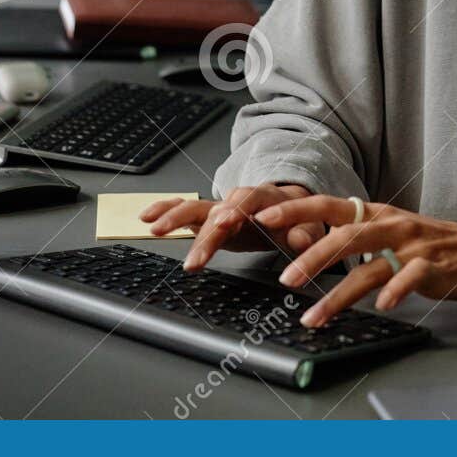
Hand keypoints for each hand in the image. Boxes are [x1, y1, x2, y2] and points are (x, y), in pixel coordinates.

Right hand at [140, 183, 324, 270]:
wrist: (289, 206)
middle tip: (195, 257)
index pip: (249, 201)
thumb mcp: (310, 228)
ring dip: (175, 217)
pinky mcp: (208, 216)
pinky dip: (165, 209)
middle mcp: (238, 200)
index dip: (238, 210)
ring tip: (156, 229)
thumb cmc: (296, 218)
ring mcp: (220, 207)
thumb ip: (305, 236)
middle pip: (218, 211)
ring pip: (195, 207)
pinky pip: (183, 208)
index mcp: (264, 199)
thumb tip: (299, 240)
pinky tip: (146, 216)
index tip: (227, 222)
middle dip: (205, 232)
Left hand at [249, 195, 456, 326]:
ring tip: (315, 315)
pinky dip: (395, 291)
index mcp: (376, 214)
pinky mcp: (434, 267)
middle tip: (285, 278)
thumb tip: (312, 247)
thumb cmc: (433, 244)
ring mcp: (412, 247)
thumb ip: (356, 235)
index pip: (328, 205)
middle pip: (345, 235)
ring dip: (339, 293)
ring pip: (369, 266)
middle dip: (312, 257)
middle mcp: (391, 225)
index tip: (264, 217)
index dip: (296, 209)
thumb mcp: (390, 230)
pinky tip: (382, 306)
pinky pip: (411, 278)